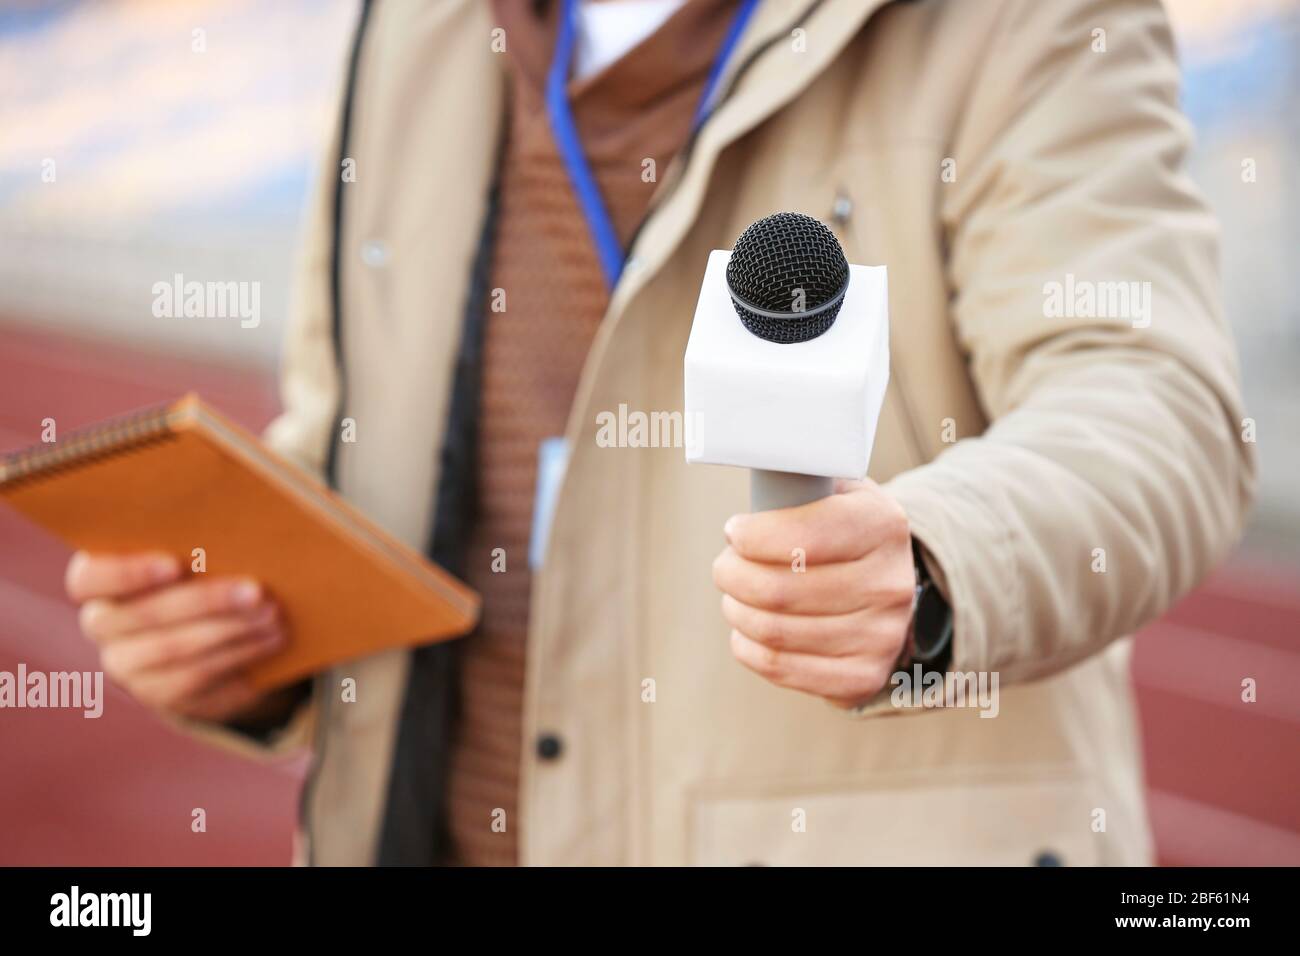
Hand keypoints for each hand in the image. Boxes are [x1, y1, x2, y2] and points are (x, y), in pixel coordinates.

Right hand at [65, 551, 285, 722]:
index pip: (90, 578)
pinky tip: (270, 641)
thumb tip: (240, 530)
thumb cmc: (199, 570)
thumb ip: (197, 542)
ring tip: (273, 616)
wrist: (207, 629)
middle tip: (257, 591)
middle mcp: (102, 624)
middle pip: (144, 616)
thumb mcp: (193, 553)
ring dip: (232, 631)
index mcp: (98, 581)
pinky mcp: (159, 693)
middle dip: (207, 601)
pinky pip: (197, 678)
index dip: (128, 573)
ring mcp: (126, 664)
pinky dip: (239, 655)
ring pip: (174, 649)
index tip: (174, 565)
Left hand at [711, 479, 914, 706]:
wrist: (890, 589)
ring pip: (774, 630)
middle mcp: (889, 584)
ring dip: (736, 610)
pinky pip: (781, 667)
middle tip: (725, 565)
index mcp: (883, 525)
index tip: (734, 531)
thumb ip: (799, 482)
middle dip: (732, 574)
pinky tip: (746, 629)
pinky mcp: (863, 678)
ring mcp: (881, 637)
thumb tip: (749, 466)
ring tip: (734, 594)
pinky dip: (747, 646)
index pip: (803, 536)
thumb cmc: (843, 532)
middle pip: (779, 589)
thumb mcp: (836, 491)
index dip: (753, 536)